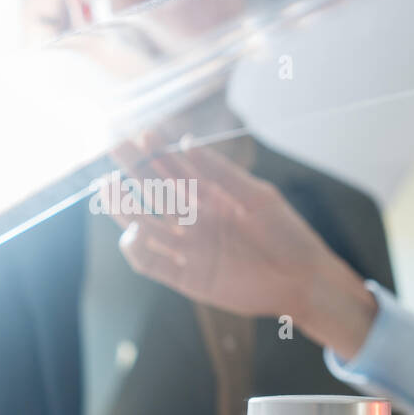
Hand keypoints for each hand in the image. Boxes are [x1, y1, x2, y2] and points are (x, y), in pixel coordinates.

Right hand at [108, 134, 376, 358]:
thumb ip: (221, 174)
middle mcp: (196, 222)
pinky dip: (138, 249)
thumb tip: (185, 142)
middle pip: (155, 194)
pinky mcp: (188, 278)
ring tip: (109, 188)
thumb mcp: (258, 197)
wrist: (304, 279)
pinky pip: (153, 264)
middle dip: (135, 171)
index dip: (158, 154)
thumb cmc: (287, 235)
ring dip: (125, 208)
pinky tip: (134, 230)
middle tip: (116, 148)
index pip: (176, 172)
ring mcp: (190, 249)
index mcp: (213, 199)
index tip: (143, 135)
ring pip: (146, 226)